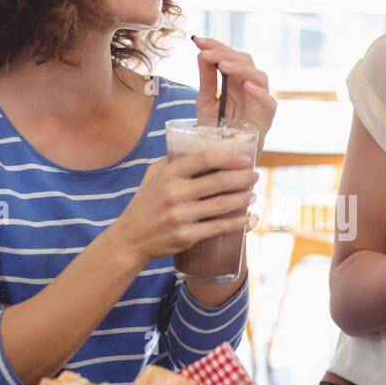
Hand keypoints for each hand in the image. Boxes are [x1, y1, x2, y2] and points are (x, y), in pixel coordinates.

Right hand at [114, 149, 257, 268]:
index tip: (245, 159)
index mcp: (168, 174)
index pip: (205, 158)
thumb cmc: (146, 203)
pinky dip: (235, 223)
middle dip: (243, 178)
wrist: (131, 238)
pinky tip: (246, 218)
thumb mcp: (153, 175)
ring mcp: (180, 216)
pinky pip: (217, 227)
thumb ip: (174, 160)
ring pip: (222, 205)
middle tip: (255, 176)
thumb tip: (204, 146)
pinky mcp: (186, 236)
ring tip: (252, 194)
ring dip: (243, 199)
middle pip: (219, 181)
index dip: (229, 157)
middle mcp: (174, 193)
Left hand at [191, 36, 276, 158]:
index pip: (229, 56)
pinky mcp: (266, 118)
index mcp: (234, 81)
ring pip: (259, 76)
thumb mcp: (205, 103)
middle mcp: (249, 87)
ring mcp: (259, 101)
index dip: (215, 46)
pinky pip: (269, 102)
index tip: (198, 40)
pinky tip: (245, 86)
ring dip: (241, 69)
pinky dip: (259, 93)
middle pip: (245, 60)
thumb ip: (206, 80)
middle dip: (225, 53)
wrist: (221, 160)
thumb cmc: (215, 132)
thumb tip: (201, 53)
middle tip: (206, 52)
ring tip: (223, 66)